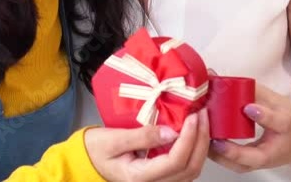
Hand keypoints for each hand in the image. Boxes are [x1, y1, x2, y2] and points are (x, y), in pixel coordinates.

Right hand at [85, 110, 209, 180]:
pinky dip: (194, 149)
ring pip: (191, 170)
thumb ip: (142, 136)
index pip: (174, 162)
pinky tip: (194, 131)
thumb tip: (170, 131)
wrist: (87, 160)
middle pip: (190, 168)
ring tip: (201, 120)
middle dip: (201, 140)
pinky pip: (185, 166)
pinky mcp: (162, 175)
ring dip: (200, 145)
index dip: (188, 139)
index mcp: (139, 177)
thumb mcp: (114, 139)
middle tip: (202, 114)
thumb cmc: (95, 149)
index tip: (192, 117)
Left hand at [208, 84, 290, 172]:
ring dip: (218, 154)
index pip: (278, 123)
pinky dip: (218, 156)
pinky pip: (233, 165)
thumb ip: (253, 91)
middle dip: (227, 147)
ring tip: (202, 137)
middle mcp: (275, 150)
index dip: (263, 115)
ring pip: (238, 165)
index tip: (249, 107)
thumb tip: (223, 79)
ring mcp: (262, 163)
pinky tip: (205, 143)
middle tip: (210, 131)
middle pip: (251, 157)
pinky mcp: (252, 166)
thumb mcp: (277, 100)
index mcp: (286, 127)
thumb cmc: (290, 121)